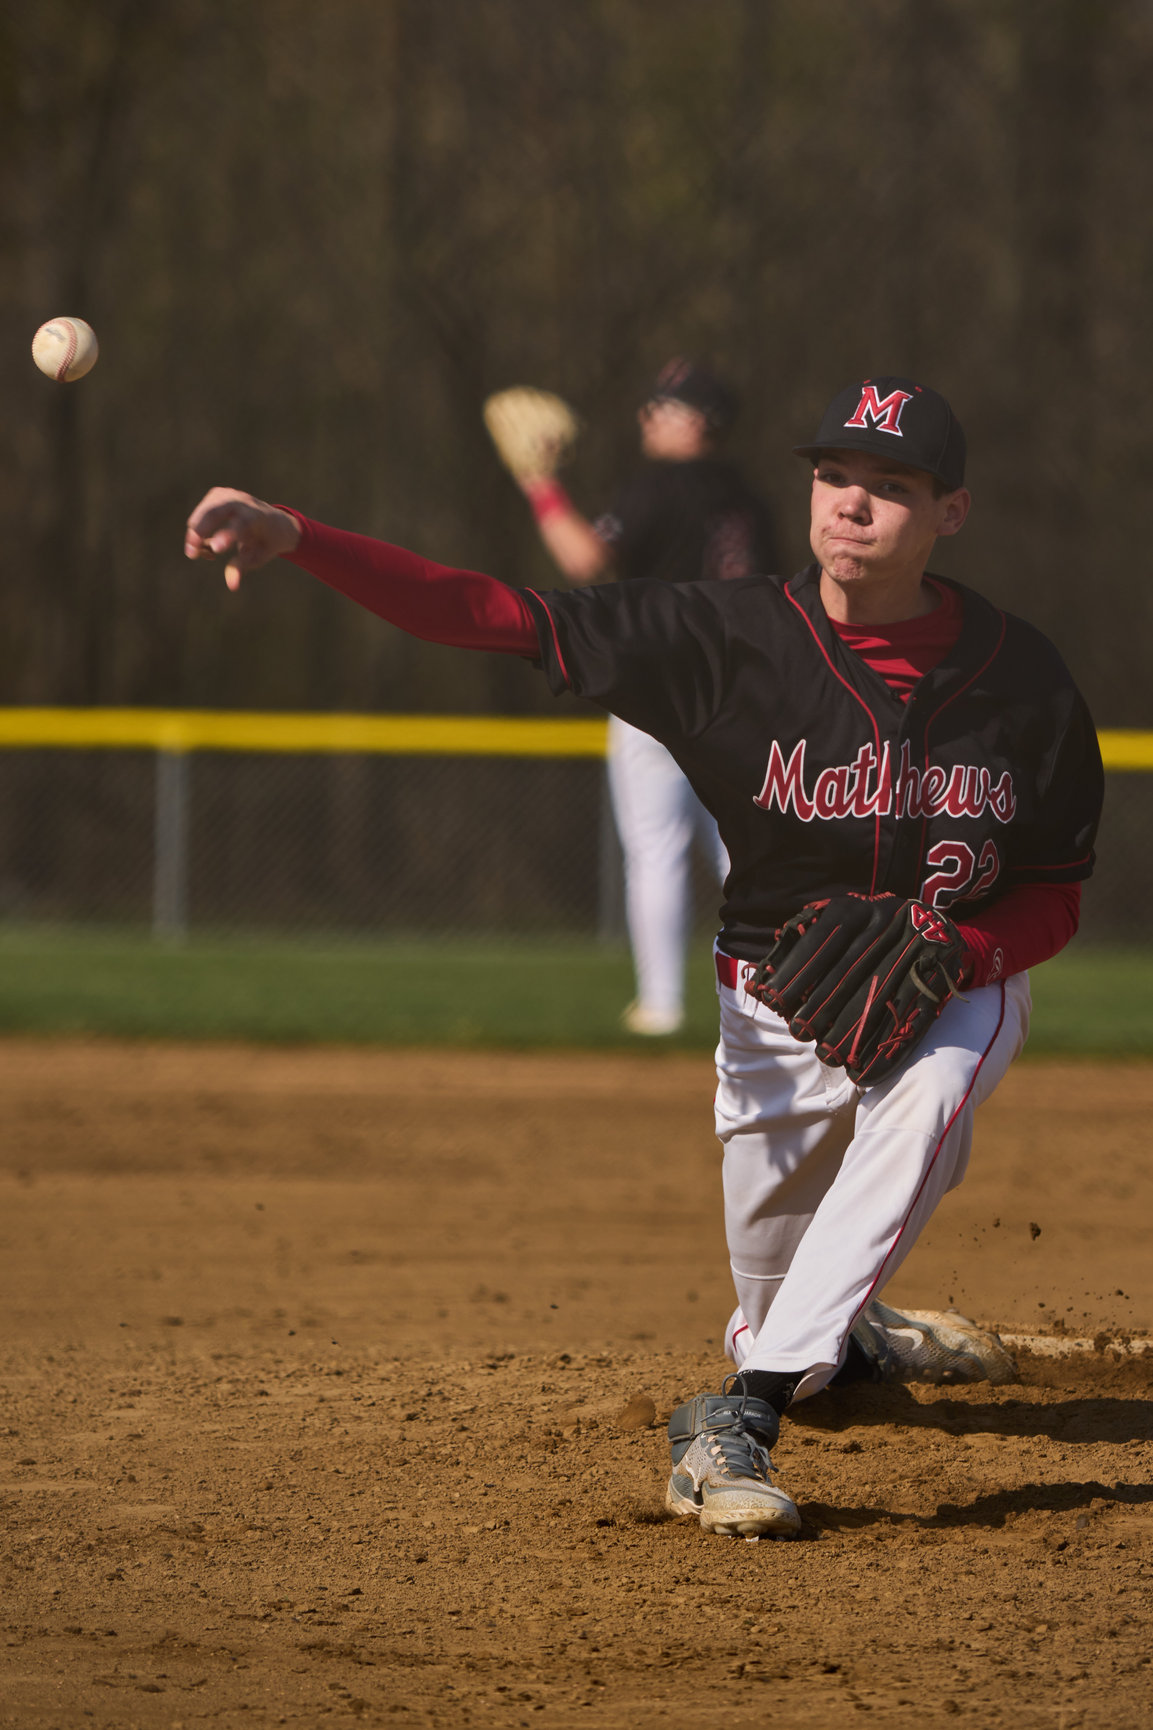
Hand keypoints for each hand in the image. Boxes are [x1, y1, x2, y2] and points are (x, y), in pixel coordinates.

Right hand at [184, 488, 300, 590]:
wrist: (275, 521)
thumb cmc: (265, 543)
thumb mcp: (258, 557)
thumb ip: (243, 567)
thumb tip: (232, 586)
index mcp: (257, 518)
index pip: (241, 524)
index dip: (226, 536)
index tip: (214, 549)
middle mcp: (242, 502)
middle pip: (214, 512)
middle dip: (199, 532)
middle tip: (191, 554)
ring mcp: (229, 494)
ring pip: (202, 513)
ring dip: (197, 535)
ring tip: (207, 554)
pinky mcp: (217, 494)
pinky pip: (200, 513)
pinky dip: (198, 530)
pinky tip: (209, 543)